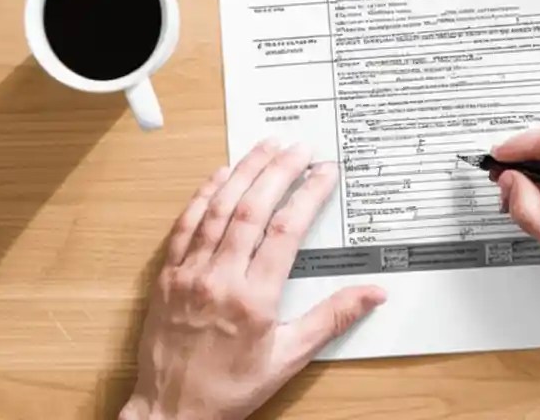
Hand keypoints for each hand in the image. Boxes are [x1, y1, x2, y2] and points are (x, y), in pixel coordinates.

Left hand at [120, 141, 386, 419]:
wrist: (171, 413)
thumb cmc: (229, 389)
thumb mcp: (289, 357)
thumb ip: (332, 319)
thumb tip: (373, 294)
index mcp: (253, 298)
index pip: (286, 231)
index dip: (308, 195)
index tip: (324, 172)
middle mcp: (218, 278)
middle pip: (252, 209)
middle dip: (277, 171)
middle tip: (298, 147)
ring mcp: (189, 274)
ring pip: (217, 209)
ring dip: (243, 173)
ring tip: (264, 147)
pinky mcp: (167, 276)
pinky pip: (185, 225)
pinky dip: (202, 195)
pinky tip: (218, 176)